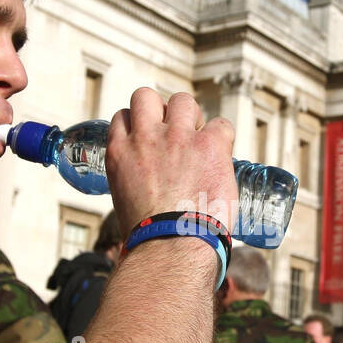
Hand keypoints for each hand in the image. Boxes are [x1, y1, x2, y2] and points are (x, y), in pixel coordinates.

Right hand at [106, 89, 236, 236]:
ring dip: (192, 116)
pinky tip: (221, 156)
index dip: (138, 124)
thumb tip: (152, 188)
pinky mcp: (209, 145)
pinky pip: (221, 124)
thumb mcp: (126, 201)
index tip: (150, 137)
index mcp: (120, 153)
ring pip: (182, 100)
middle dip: (161, 109)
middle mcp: (146, 138)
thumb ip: (135, 181)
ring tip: (199, 140)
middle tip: (175, 133)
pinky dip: (222, 137)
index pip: (123, 117)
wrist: (172, 246)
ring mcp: (178, 138)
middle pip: (146, 96)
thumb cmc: (151, 236)